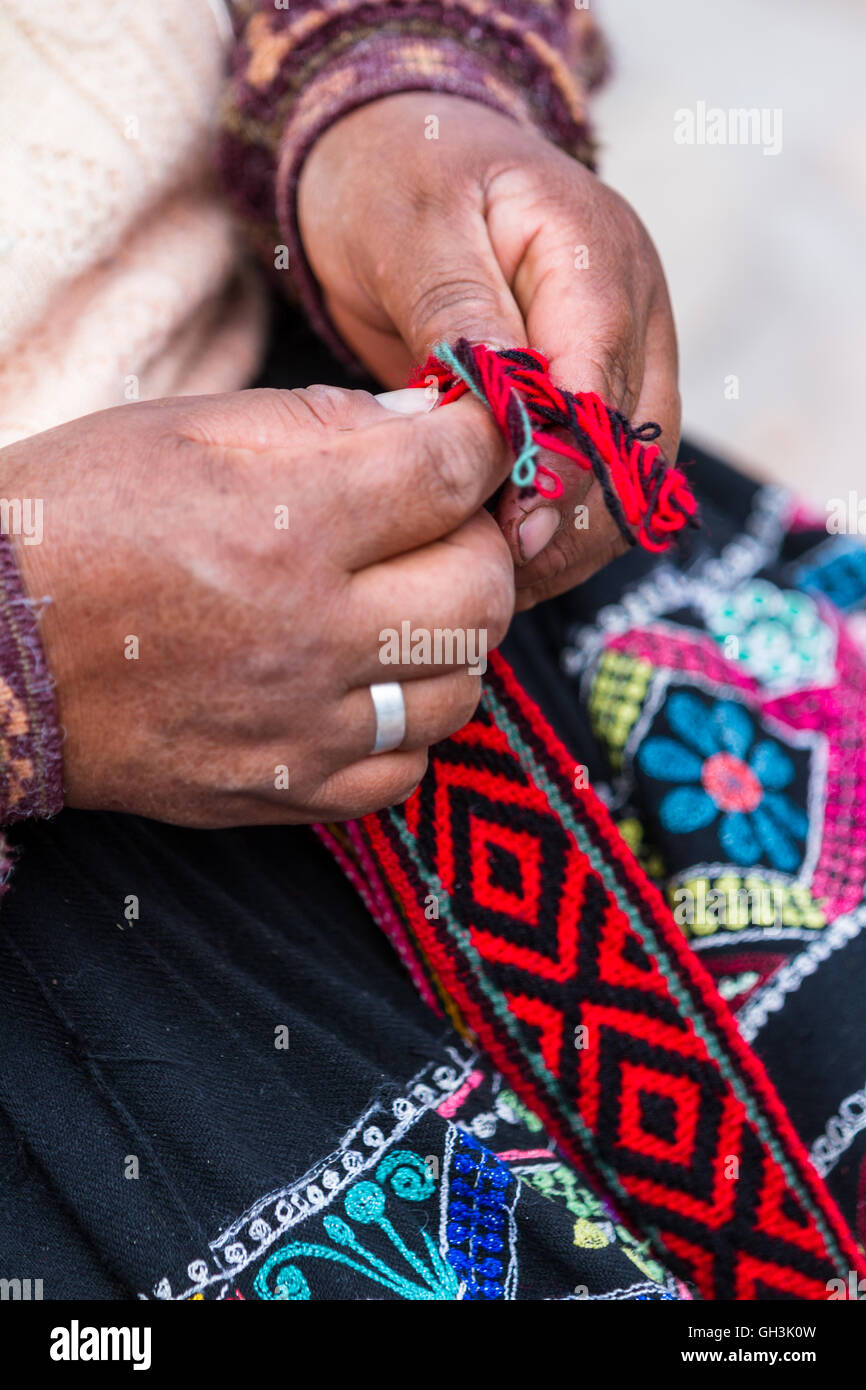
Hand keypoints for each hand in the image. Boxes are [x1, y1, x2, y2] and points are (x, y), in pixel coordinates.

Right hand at [2, 388, 513, 825]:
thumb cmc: (72, 522)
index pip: (449, 475)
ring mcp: (302, 728)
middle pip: (482, 592)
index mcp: (283, 526)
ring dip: (455, 634)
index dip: (486, 439)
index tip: (479, 430)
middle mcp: (309, 636)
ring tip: (404, 600)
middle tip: (444, 521)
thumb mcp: (181, 429)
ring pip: (460, 688)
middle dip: (483, 540)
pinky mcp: (283, 790)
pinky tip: (368, 681)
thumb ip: (320, 419)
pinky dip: (409, 721)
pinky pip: (404, 770)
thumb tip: (429, 420)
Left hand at [298, 92, 680, 608]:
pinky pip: (605, 480)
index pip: (599, 384)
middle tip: (493, 575)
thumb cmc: (398, 179)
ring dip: (571, 537)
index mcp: (594, 254)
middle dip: (568, 519)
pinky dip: (561, 526)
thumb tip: (506, 401)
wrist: (401, 160)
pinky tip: (506, 559)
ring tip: (496, 580)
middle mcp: (631, 309)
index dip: (562, 466)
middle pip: (634, 445)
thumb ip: (460, 310)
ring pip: (632, 477)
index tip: (509, 529)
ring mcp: (623, 355)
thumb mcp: (412, 227)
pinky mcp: (597, 396)